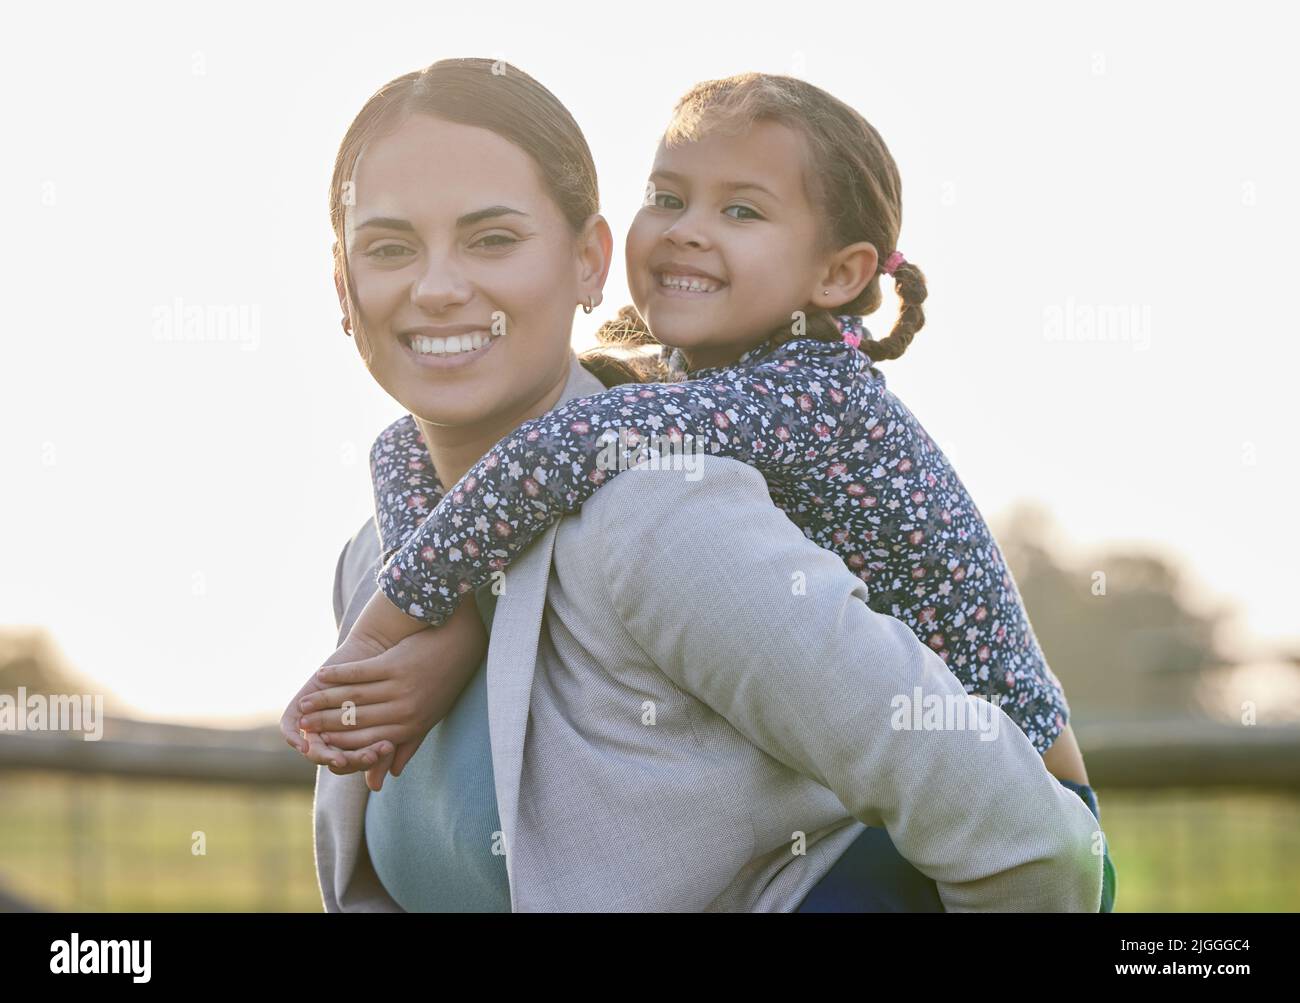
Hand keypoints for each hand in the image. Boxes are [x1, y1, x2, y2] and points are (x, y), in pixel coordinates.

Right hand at [298, 596, 488, 790]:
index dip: (339, 744)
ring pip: (353, 698)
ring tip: (305, 703)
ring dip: (325, 701)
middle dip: (325, 725)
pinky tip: (320, 676)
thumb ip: (403, 748)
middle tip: (303, 726)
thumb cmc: (442, 686)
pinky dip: (338, 675)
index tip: (317, 745)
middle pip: (356, 721)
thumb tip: (379, 782)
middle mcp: (404, 710)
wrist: (459, 646)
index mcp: (409, 727)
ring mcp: (400, 687)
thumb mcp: (428, 720)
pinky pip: (360, 673)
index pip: (366, 741)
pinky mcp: (396, 664)